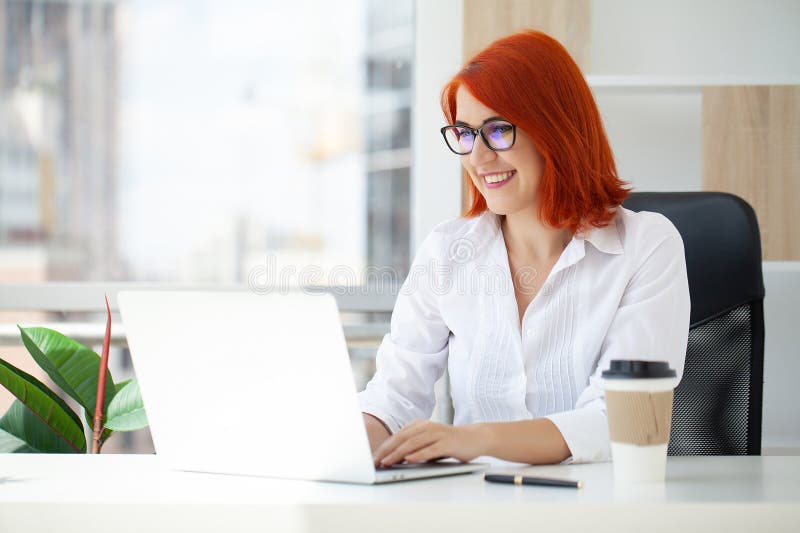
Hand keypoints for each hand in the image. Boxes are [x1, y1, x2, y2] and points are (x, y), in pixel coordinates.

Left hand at [372, 419, 488, 466]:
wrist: (475, 438)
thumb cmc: (449, 443)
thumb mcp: (428, 443)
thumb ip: (413, 447)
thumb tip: (393, 459)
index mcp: (419, 425)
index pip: (397, 437)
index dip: (384, 448)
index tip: (373, 459)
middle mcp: (427, 427)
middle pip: (402, 439)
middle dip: (387, 451)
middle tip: (376, 462)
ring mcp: (437, 433)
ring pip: (413, 443)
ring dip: (398, 454)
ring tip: (388, 462)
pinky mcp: (447, 443)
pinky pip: (430, 449)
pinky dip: (418, 454)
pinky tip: (409, 460)